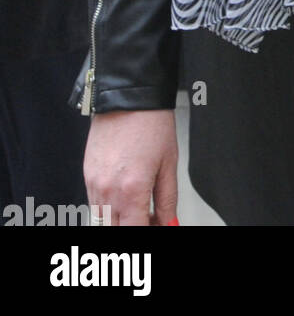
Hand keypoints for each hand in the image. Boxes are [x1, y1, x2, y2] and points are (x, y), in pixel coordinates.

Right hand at [84, 110, 178, 225]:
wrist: (128, 96)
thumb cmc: (152, 123)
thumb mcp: (169, 163)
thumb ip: (168, 200)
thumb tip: (170, 223)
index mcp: (132, 190)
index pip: (134, 233)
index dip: (147, 232)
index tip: (158, 226)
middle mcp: (108, 191)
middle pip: (115, 231)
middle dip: (133, 228)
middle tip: (150, 218)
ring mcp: (94, 184)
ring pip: (102, 220)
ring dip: (120, 220)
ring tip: (139, 205)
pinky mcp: (87, 175)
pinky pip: (94, 204)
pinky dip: (109, 207)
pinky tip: (124, 195)